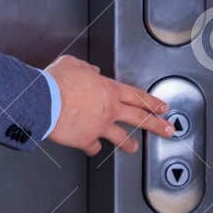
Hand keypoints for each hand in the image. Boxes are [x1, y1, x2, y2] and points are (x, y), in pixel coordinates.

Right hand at [45, 54, 175, 156]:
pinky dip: (92, 147)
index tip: (162, 107)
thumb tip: (91, 71)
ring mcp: (99, 127)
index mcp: (108, 90)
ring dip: (129, 143)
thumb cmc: (56, 82)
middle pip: (139, 118)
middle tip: (168, 130)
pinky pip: (93, 146)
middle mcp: (108, 109)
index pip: (137, 96)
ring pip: (121, 137)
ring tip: (134, 148)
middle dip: (157, 124)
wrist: (44, 101)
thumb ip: (84, 68)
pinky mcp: (86, 140)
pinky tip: (93, 148)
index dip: (152, 102)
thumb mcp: (72, 64)